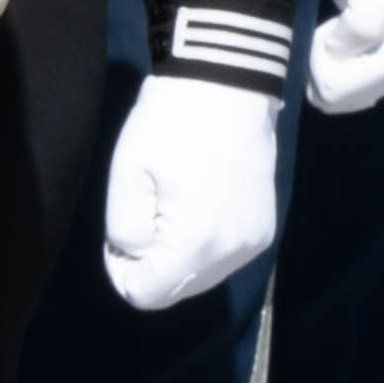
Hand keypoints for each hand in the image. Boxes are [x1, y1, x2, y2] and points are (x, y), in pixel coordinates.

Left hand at [98, 68, 285, 308]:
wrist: (228, 87)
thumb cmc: (169, 126)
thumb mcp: (127, 176)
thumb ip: (124, 231)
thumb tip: (135, 258)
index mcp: (197, 244)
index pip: (148, 295)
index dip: (122, 271)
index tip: (117, 234)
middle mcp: (235, 253)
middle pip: (177, 291)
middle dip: (149, 265)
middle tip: (140, 216)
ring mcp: (256, 241)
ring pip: (201, 276)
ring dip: (175, 256)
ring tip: (165, 207)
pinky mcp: (265, 227)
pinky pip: (223, 257)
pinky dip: (201, 246)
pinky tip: (192, 207)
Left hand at [306, 0, 383, 110]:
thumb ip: (362, 23)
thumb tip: (339, 53)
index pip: (335, 90)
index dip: (316, 61)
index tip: (325, 28)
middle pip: (335, 100)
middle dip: (318, 66)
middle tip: (326, 30)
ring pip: (335, 98)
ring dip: (323, 67)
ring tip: (334, 33)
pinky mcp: (382, 75)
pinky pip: (341, 93)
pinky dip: (329, 70)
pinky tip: (337, 43)